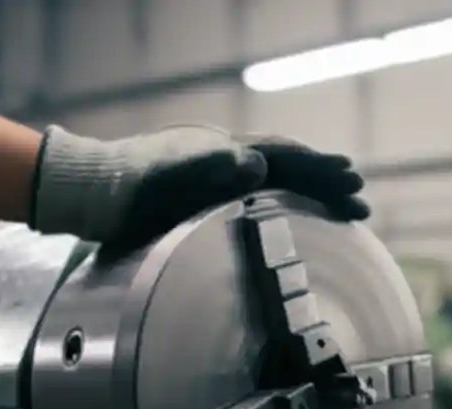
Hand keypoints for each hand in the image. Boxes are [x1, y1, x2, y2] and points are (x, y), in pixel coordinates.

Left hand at [30, 125, 369, 249]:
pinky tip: (291, 207)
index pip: (286, 161)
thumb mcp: (171, 184)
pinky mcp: (206, 191)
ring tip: (340, 199)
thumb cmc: (128, 196)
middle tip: (360, 198)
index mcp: (225, 157)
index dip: (321, 173)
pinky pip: (258, 188)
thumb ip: (213, 172)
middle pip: (288, 166)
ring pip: (275, 176)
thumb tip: (260, 163)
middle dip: (325, 181)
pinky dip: (285, 195)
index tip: (352, 185)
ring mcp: (217, 174)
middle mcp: (225, 161)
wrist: (91, 195)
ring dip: (309, 188)